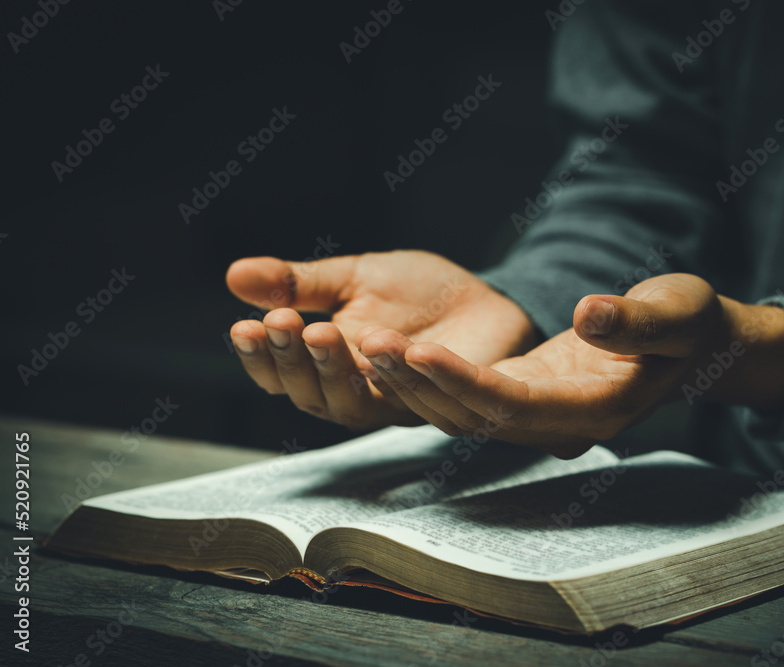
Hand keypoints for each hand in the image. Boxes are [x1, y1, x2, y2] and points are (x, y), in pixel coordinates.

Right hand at [226, 251, 535, 429]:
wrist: (487, 298)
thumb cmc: (419, 296)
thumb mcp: (353, 278)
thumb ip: (300, 284)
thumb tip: (235, 278)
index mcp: (332, 368)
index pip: (284, 377)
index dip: (262, 358)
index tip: (244, 327)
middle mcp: (363, 395)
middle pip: (316, 397)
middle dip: (294, 361)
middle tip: (283, 323)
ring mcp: (406, 402)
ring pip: (361, 404)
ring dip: (338, 369)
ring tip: (325, 330)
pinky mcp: (451, 398)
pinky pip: (426, 395)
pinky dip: (409, 372)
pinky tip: (391, 343)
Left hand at [356, 274, 783, 457]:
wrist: (695, 345)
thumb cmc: (692, 327)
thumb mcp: (679, 312)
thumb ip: (638, 321)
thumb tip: (590, 315)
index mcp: (595, 411)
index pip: (515, 405)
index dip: (464, 381)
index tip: (417, 349)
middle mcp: (559, 425)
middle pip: (475, 417)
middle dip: (421, 384)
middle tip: (368, 345)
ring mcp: (540, 415)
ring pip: (462, 413)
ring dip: (414, 384)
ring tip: (366, 345)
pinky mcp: (527, 395)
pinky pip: (468, 397)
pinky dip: (431, 378)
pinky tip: (394, 351)